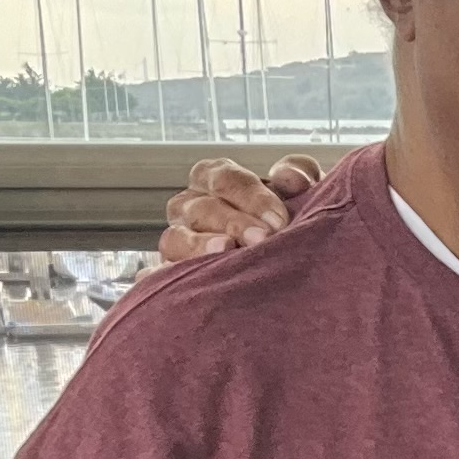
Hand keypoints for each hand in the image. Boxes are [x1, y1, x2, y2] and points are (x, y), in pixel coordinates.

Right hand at [160, 155, 320, 261]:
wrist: (289, 255)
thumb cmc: (286, 215)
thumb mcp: (299, 188)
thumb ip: (298, 173)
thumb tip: (291, 178)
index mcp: (215, 178)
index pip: (222, 177)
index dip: (251, 196)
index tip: (279, 218)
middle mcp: (190, 206)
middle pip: (200, 209)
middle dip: (233, 222)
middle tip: (262, 239)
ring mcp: (177, 240)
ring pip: (174, 239)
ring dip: (200, 246)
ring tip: (225, 251)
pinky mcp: (171, 273)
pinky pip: (158, 275)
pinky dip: (166, 277)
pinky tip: (189, 285)